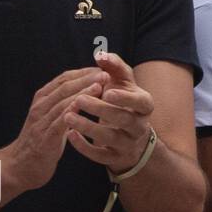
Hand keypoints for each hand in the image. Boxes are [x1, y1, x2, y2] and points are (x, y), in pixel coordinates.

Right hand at [4, 67, 108, 194]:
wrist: (20, 166)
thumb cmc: (39, 142)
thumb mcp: (49, 119)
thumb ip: (61, 106)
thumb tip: (80, 94)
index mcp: (41, 100)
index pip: (63, 79)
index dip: (83, 72)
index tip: (102, 68)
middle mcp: (40, 106)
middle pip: (64, 86)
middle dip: (86, 78)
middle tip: (106, 72)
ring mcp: (41, 121)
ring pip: (63, 101)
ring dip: (83, 92)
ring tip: (101, 85)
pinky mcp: (45, 137)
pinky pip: (60, 121)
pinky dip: (72, 111)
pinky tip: (86, 106)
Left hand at [64, 52, 155, 173]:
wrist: (130, 135)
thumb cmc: (123, 102)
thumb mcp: (123, 83)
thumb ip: (114, 67)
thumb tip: (101, 54)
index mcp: (143, 106)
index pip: (142, 102)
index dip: (125, 98)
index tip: (107, 92)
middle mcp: (139, 126)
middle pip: (124, 119)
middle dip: (101, 110)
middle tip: (80, 100)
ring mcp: (128, 144)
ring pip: (111, 138)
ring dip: (88, 127)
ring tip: (67, 116)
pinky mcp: (115, 157)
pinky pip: (101, 156)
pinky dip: (84, 147)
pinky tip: (69, 134)